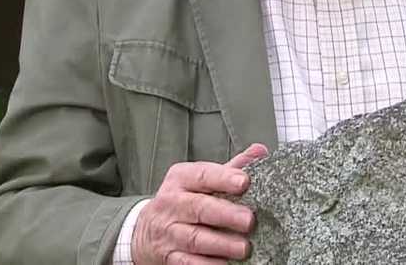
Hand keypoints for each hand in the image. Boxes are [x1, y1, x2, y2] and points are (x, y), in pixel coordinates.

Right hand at [131, 143, 268, 264]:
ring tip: (244, 248)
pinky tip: (226, 264)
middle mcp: (172, 204)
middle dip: (226, 214)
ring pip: (195, 238)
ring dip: (221, 244)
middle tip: (249, 220)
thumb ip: (230, 168)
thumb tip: (260, 151)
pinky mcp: (169, 256)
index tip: (244, 182)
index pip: (203, 175)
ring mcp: (169, 232)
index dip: (224, 178)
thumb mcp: (200, 179)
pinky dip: (208, 264)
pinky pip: (189, 262)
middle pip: (199, 208)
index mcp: (181, 179)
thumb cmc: (182, 200)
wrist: (145, 229)